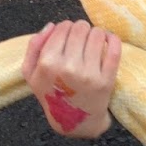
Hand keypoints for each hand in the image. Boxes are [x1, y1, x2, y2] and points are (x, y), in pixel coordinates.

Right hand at [22, 20, 121, 139]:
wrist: (75, 120)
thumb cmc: (52, 93)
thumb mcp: (31, 74)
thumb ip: (34, 47)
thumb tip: (51, 25)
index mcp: (47, 64)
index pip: (62, 28)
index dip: (67, 28)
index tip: (69, 35)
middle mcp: (68, 67)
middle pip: (80, 28)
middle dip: (81, 29)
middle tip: (82, 39)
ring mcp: (88, 74)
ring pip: (97, 34)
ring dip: (96, 34)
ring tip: (93, 42)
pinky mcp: (106, 79)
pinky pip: (114, 48)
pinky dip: (112, 39)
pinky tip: (108, 39)